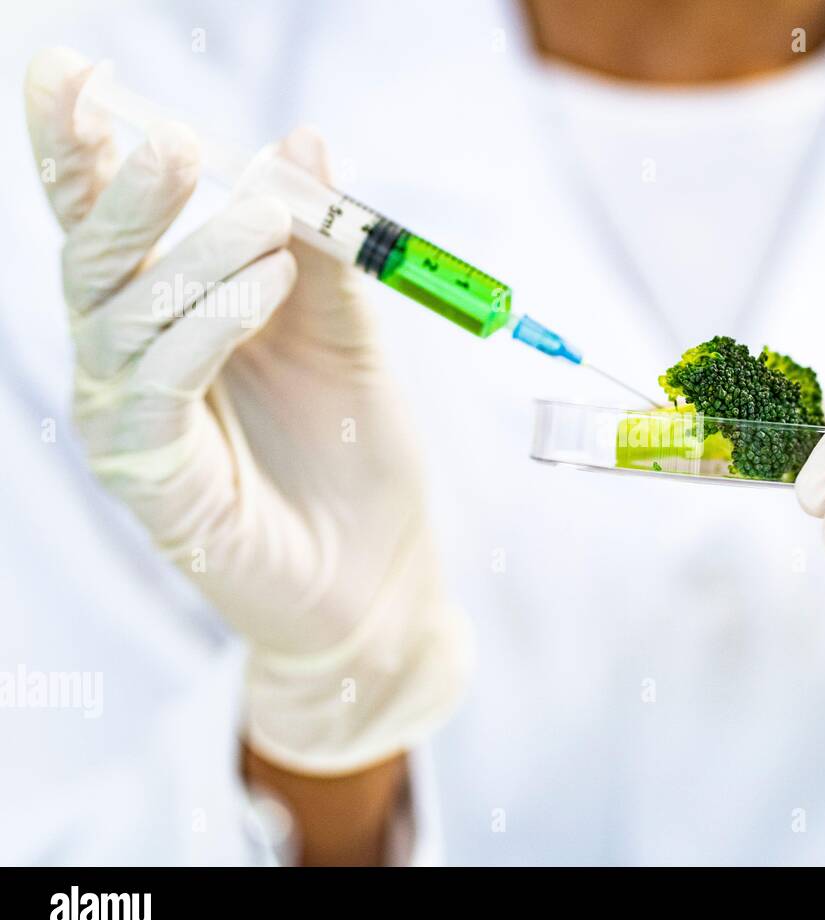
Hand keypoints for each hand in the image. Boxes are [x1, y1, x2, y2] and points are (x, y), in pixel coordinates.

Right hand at [25, 48, 469, 773]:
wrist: (378, 570)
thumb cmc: (355, 452)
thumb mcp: (350, 336)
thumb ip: (323, 254)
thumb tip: (305, 140)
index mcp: (170, 311)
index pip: (108, 218)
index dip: (80, 147)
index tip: (74, 73)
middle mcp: (131, 357)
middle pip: (94, 254)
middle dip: (124, 188)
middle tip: (172, 139)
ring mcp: (131, 418)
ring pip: (125, 310)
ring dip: (194, 253)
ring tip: (266, 220)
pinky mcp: (149, 477)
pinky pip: (157, 383)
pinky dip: (207, 325)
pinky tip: (261, 289)